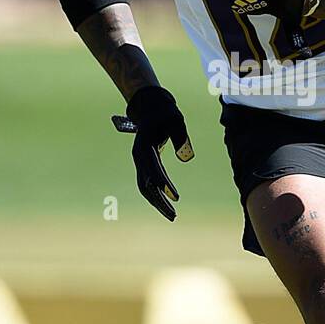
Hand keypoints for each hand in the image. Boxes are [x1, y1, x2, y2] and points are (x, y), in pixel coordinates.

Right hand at [111, 85, 193, 221]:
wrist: (151, 108)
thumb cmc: (165, 113)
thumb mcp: (176, 120)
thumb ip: (181, 137)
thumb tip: (186, 158)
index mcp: (144, 145)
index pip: (154, 168)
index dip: (164, 183)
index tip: (176, 197)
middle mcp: (138, 156)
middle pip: (146, 183)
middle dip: (159, 200)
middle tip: (174, 215)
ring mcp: (139, 161)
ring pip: (145, 187)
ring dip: (157, 202)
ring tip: (172, 215)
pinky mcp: (143, 164)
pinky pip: (147, 184)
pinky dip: (156, 195)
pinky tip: (166, 205)